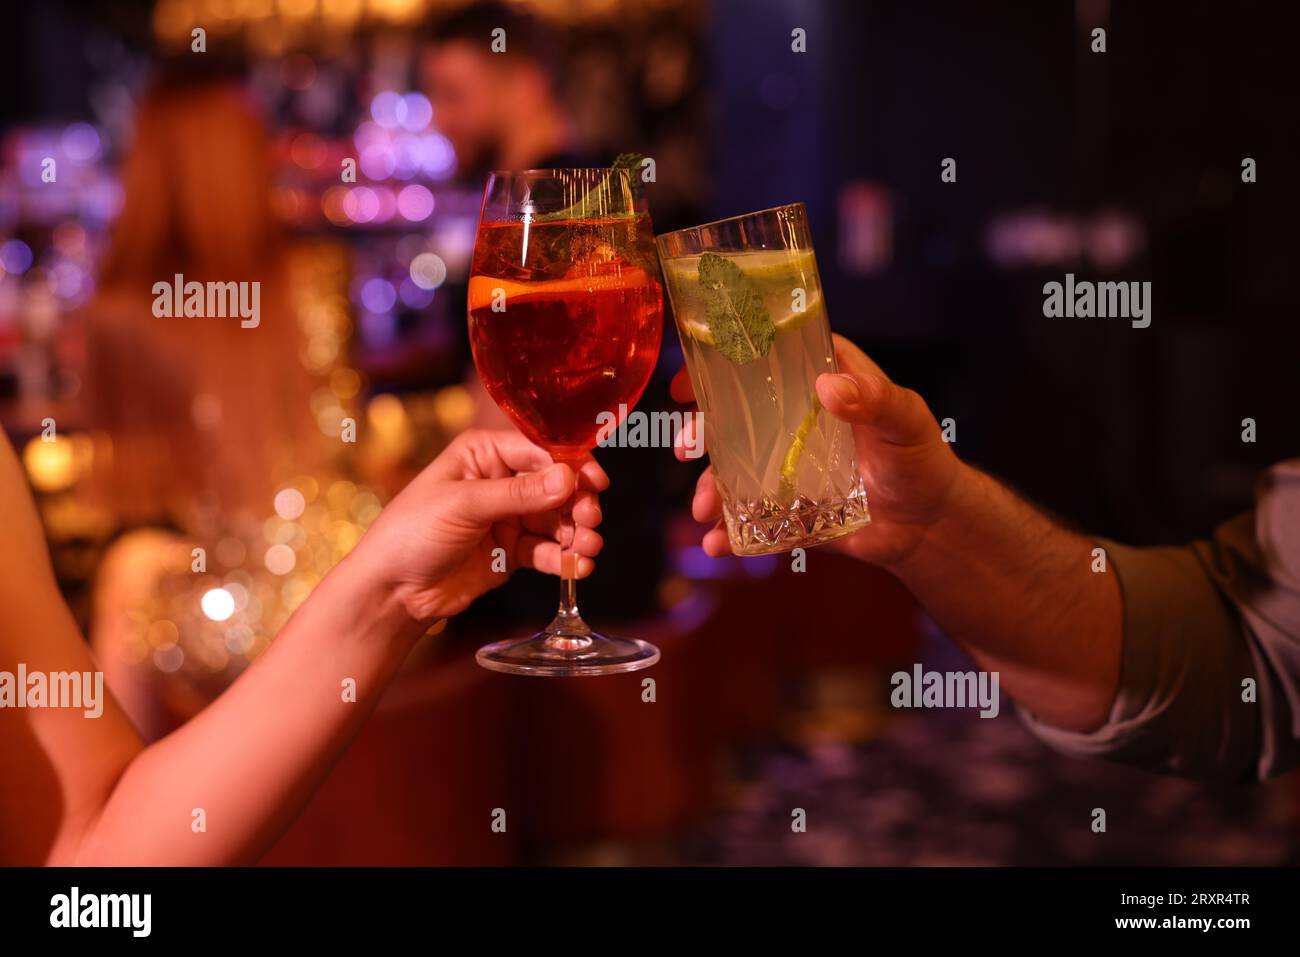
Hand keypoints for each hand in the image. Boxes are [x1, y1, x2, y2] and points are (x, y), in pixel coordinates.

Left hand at [352, 429, 606, 621]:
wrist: (391, 591)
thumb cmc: (411, 533)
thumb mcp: (465, 505)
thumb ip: (519, 493)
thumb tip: (568, 478)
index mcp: (483, 453)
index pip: (538, 450)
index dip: (570, 465)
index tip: (595, 482)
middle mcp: (499, 481)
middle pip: (555, 485)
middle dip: (577, 502)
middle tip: (589, 519)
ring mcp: (507, 517)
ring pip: (556, 519)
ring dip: (577, 532)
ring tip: (588, 547)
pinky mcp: (511, 552)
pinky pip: (547, 550)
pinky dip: (565, 558)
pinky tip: (578, 567)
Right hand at [672, 334, 964, 568]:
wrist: (930, 526)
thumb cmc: (922, 458)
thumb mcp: (905, 419)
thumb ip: (874, 400)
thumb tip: (828, 388)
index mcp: (818, 383)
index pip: (762, 362)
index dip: (721, 364)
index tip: (688, 382)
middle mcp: (793, 421)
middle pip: (733, 417)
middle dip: (701, 433)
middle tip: (686, 448)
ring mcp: (785, 467)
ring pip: (734, 472)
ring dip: (710, 489)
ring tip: (703, 510)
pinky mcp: (788, 510)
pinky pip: (751, 518)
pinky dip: (729, 532)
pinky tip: (717, 543)